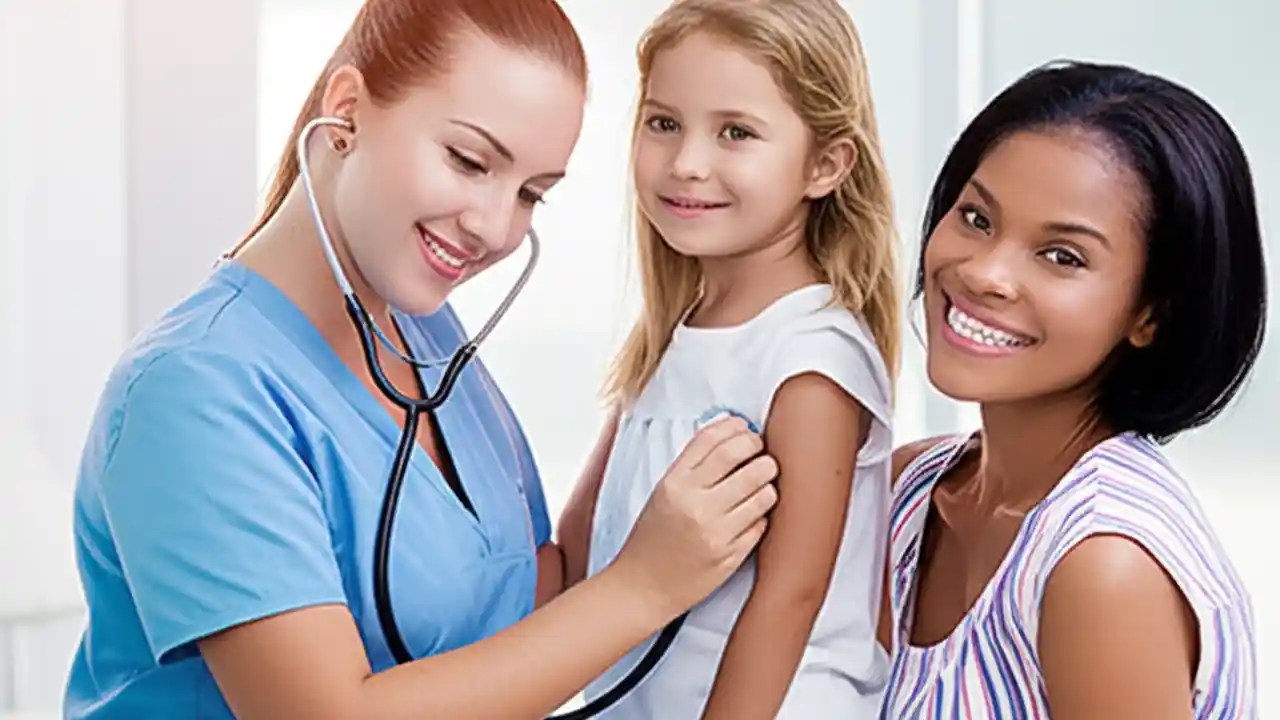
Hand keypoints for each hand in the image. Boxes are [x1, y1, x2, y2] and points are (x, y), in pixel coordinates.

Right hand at [610, 416, 778, 621]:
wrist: (643, 587)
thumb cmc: (653, 538)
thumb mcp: (663, 493)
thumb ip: (694, 466)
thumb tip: (732, 433)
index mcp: (673, 483)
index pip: (713, 440)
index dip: (738, 429)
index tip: (747, 432)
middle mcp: (693, 504)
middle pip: (745, 459)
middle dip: (762, 453)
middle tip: (763, 457)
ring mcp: (714, 531)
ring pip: (762, 492)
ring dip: (768, 485)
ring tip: (761, 487)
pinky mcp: (729, 556)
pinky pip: (762, 524)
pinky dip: (762, 516)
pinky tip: (751, 515)